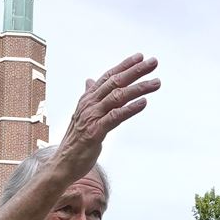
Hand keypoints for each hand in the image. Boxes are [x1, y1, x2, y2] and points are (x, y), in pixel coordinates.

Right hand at [51, 54, 160, 183]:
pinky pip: (116, 117)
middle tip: (153, 63)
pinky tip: (143, 102)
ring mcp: (92, 117)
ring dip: (139, 88)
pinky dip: (130, 108)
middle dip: (136, 71)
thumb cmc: (76, 140)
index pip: (108, 76)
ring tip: (156, 82)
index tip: (140, 57)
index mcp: (88, 99)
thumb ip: (90, 97)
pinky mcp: (96, 132)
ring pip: (118, 97)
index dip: (124, 65)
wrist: (64, 163)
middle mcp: (89, 104)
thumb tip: (90, 81)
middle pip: (115, 82)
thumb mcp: (82, 114)